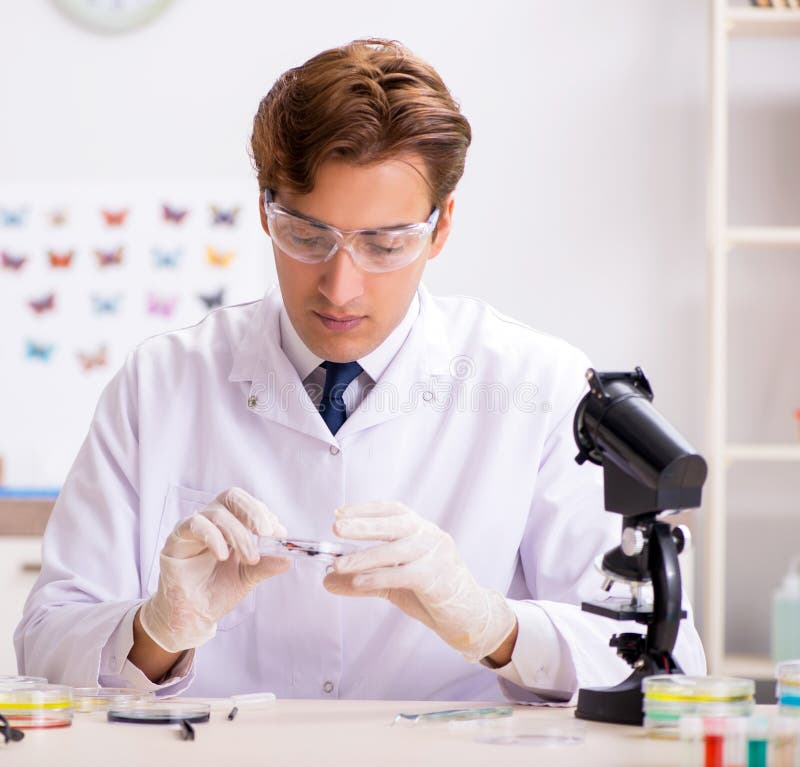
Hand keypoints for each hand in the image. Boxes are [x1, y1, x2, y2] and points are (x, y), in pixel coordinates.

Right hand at [139, 487, 289, 652]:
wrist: (192, 616)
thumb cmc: (217, 591)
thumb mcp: (248, 577)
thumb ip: (267, 564)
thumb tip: (289, 557)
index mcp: (231, 523)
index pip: (248, 504)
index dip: (265, 514)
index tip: (279, 533)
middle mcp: (212, 520)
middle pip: (232, 496)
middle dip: (253, 511)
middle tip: (267, 532)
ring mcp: (193, 528)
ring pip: (217, 513)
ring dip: (239, 534)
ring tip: (250, 558)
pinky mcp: (177, 539)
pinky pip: (194, 524)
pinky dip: (214, 537)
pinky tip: (224, 555)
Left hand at [323, 502, 515, 662]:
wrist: (469, 617)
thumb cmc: (432, 593)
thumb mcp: (393, 584)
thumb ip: (364, 580)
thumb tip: (327, 581)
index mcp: (423, 530)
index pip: (394, 511)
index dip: (366, 510)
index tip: (339, 513)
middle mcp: (431, 537)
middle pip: (396, 524)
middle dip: (364, 524)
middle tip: (337, 527)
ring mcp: (437, 556)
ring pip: (397, 551)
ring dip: (365, 557)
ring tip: (339, 565)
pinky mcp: (438, 579)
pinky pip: (404, 574)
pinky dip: (379, 576)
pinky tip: (359, 582)